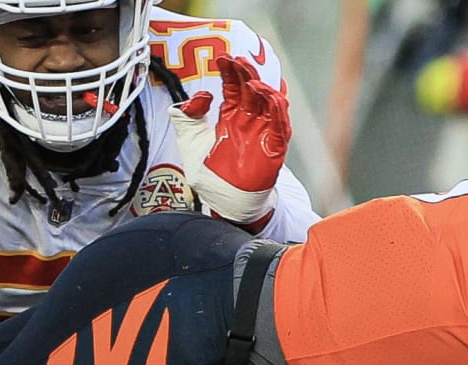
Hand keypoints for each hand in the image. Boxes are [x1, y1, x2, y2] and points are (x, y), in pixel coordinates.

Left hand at [169, 54, 291, 227]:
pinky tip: (274, 99)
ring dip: (264, 90)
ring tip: (253, 82)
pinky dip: (280, 113)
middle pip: (252, 91)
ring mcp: (263, 134)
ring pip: (270, 105)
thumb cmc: (209, 174)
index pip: (232, 88)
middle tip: (239, 60)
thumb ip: (186, 116)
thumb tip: (200, 96)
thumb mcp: (188, 140)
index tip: (223, 58)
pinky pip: (282, 128)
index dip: (229, 72)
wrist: (224, 202)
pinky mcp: (274, 150)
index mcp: (229, 117)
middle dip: (247, 74)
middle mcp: (248, 122)